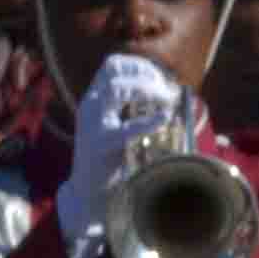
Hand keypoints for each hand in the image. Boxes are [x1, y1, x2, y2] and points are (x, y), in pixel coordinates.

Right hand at [58, 55, 193, 255]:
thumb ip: (136, 108)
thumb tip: (169, 92)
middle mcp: (91, 107)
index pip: (112, 65)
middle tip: (166, 90)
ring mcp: (92, 124)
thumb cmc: (112, 159)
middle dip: (144, 73)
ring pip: (115, 89)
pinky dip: (147, 122)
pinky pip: (125, 128)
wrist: (89, 193)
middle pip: (113, 70)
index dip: (139, 64)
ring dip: (146, 89)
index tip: (162, 76)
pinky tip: (164, 119)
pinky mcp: (100, 145)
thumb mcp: (123, 126)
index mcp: (96, 101)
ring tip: (166, 102)